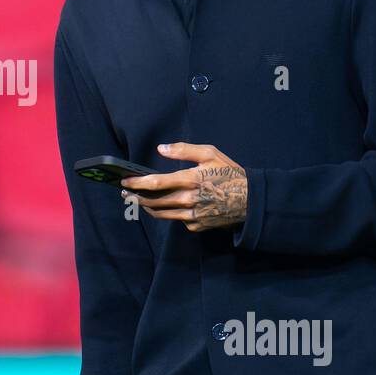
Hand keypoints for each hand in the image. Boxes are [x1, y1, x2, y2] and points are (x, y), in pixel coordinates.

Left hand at [119, 143, 247, 231]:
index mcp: (191, 179)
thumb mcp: (210, 154)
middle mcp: (189, 199)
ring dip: (147, 207)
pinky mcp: (197, 225)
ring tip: (138, 200)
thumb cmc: (229, 174)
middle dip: (136, 197)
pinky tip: (167, 206)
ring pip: (161, 213)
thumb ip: (184, 150)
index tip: (124, 181)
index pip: (156, 183)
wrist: (251, 200)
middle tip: (125, 193)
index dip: (137, 183)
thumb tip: (161, 148)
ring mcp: (193, 215)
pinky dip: (169, 213)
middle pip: (154, 201)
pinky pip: (177, 219)